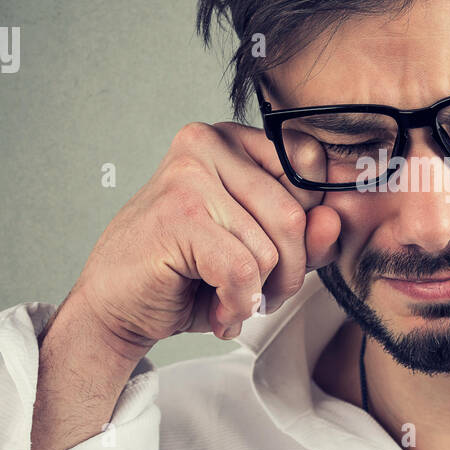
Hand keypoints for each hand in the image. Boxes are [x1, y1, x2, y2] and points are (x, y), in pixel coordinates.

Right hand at [63, 121, 340, 359]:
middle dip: (289, 271)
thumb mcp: (262, 254)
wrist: (116, 308)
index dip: (311, 223)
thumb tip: (334, 219)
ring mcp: (189, 176)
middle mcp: (208, 144)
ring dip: (261, 293)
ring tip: (230, 300)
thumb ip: (305, 237)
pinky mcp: (177, 217)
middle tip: (258, 293)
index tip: (283, 257)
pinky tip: (218, 309)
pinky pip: (244, 271)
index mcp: (232, 140)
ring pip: (272, 246)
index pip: (310, 166)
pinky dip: (238, 304)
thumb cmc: (187, 275)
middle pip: (295, 213)